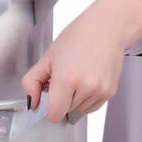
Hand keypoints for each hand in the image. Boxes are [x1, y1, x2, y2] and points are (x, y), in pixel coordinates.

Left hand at [21, 0, 141, 122]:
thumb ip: (32, 81)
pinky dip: (86, 99)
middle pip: (65, 111)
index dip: (47, 107)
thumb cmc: (78, 37)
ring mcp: (100, 91)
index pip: (54, 113)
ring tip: (76, 76)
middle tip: (63, 78)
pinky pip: (92, 107)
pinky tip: (86, 81)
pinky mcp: (110, 92)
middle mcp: (86, 87)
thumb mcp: (48, 56)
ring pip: (79, 110)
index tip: (47, 97)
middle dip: (60, 99)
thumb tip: (31, 102)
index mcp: (67, 78)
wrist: (106, 28)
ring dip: (74, 100)